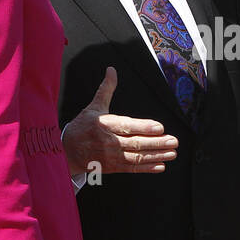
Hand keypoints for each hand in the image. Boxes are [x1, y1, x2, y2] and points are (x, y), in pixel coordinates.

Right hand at [62, 67, 178, 174]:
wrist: (66, 151)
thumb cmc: (82, 127)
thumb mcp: (93, 107)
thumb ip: (106, 89)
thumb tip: (112, 70)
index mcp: (105, 124)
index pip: (127, 126)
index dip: (144, 127)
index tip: (160, 127)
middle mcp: (108, 142)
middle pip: (135, 143)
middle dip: (157, 143)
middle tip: (173, 141)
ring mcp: (111, 156)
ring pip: (136, 157)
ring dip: (156, 156)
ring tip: (172, 153)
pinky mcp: (113, 167)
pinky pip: (132, 168)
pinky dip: (146, 168)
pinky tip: (160, 166)